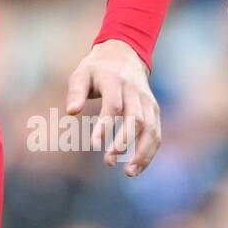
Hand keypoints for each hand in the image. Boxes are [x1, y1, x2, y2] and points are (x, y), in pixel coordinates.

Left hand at [65, 38, 160, 176]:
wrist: (124, 55)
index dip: (105, 126)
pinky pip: (156, 133)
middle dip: (124, 142)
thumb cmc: (97, 69)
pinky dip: (150, 152)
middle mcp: (135, 92)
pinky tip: (137, 168)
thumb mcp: (81, 73)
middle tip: (108, 161)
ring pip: (151, 129)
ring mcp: (148, 101)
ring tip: (128, 172)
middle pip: (136, 119)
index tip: (94, 144)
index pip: (113, 105)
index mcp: (115, 81)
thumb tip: (71, 111)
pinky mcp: (154, 111)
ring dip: (142, 152)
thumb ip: (75, 91)